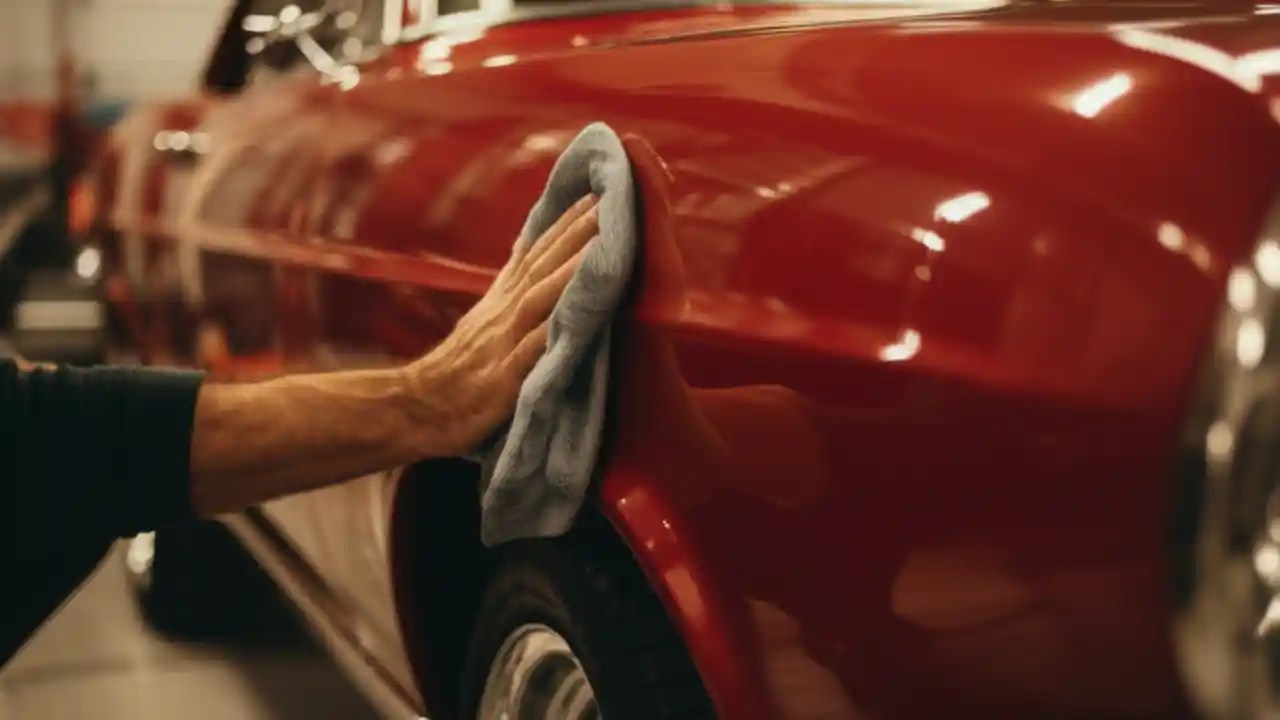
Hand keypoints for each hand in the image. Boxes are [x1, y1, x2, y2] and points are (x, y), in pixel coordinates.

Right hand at [406, 195, 599, 456]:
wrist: (416, 406)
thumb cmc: (456, 371)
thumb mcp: (483, 322)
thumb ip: (509, 293)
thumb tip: (533, 263)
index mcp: (501, 300)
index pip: (535, 253)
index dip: (563, 223)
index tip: (592, 194)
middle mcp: (504, 312)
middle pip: (543, 263)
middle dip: (576, 230)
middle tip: (608, 198)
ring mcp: (503, 341)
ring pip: (541, 295)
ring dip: (572, 266)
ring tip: (601, 242)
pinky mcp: (504, 376)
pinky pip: (533, 347)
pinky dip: (555, 327)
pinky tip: (577, 313)